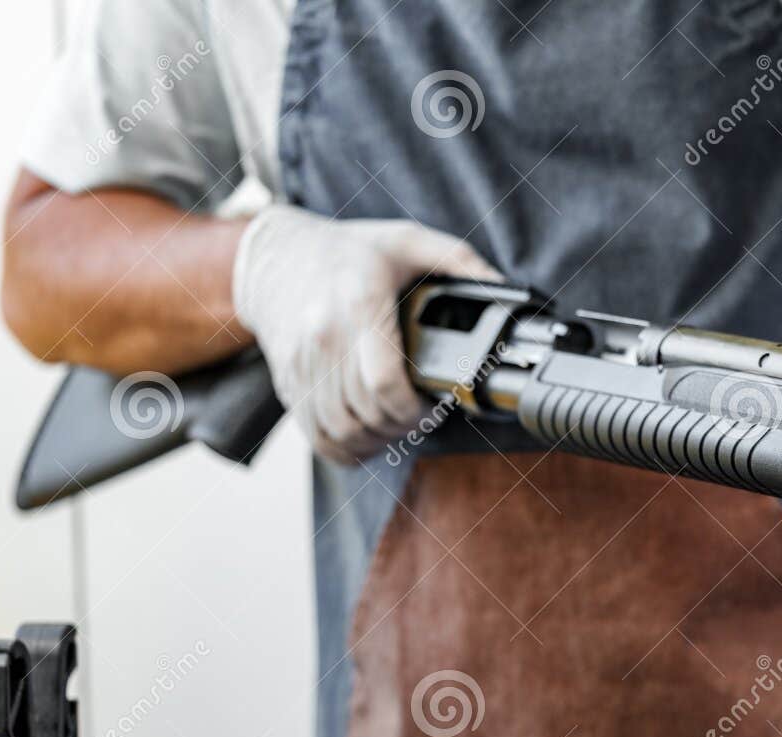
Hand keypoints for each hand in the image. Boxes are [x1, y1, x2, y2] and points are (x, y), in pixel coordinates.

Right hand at [232, 205, 499, 463]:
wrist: (278, 258)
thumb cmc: (349, 252)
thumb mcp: (407, 240)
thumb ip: (460, 261)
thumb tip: (503, 290)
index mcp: (359, 303)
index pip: (384, 380)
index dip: (415, 408)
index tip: (435, 404)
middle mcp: (324, 337)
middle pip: (368, 413)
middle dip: (404, 425)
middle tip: (424, 415)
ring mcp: (302, 366)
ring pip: (343, 432)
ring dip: (378, 441)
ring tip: (398, 426)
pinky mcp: (290, 385)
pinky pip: (319, 438)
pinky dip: (347, 450)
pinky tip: (368, 438)